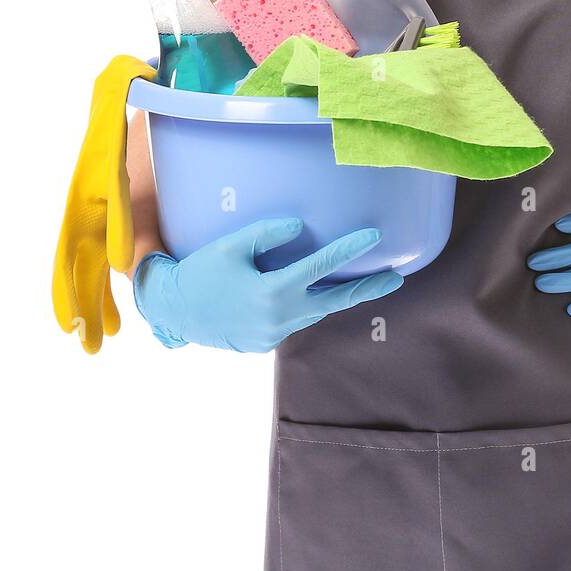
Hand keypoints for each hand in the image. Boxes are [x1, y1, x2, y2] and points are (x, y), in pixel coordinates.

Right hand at [133, 219, 403, 352]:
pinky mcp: (265, 343)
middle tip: (397, 278)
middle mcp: (278, 319)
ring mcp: (273, 335)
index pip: (320, 267)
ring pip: (315, 312)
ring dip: (338, 297)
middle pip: (333, 301)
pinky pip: (294, 319)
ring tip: (364, 281)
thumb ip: (267, 233)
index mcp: (272, 293)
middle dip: (367, 289)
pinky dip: (305, 305)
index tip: (374, 236)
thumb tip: (301, 226)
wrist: (173, 312)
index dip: (349, 249)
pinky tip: (308, 292)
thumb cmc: (200, 272)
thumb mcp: (231, 246)